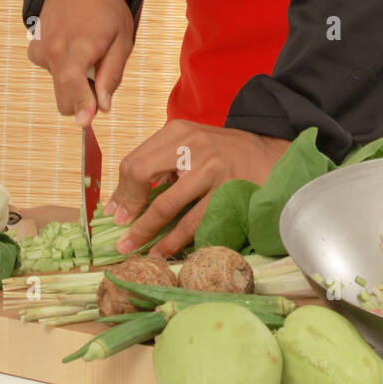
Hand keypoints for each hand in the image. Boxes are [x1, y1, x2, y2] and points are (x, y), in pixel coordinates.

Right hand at [27, 0, 133, 125]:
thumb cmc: (105, 7)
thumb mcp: (122, 38)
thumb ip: (112, 74)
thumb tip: (104, 106)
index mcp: (78, 47)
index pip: (73, 84)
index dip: (82, 106)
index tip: (86, 122)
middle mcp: (54, 52)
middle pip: (64, 98)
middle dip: (82, 99)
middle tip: (99, 77)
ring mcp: (41, 50)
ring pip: (58, 86)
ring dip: (72, 81)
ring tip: (87, 54)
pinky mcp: (35, 48)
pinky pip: (50, 70)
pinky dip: (61, 67)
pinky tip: (71, 47)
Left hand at [104, 120, 292, 257]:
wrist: (267, 155)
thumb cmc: (223, 153)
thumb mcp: (191, 145)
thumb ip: (161, 163)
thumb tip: (122, 201)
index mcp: (178, 131)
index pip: (135, 161)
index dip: (121, 191)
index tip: (114, 212)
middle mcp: (191, 145)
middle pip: (142, 174)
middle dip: (128, 207)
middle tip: (121, 231)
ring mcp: (210, 168)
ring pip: (166, 204)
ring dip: (144, 231)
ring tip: (131, 248)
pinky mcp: (225, 191)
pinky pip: (192, 222)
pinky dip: (173, 240)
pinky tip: (162, 251)